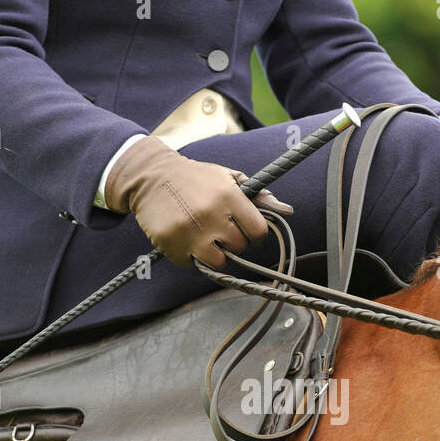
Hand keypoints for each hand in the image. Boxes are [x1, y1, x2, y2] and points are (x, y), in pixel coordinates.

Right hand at [104, 135, 292, 268]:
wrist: (151, 177)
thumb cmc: (197, 178)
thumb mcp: (228, 179)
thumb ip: (259, 197)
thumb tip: (288, 212)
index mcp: (228, 195)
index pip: (258, 231)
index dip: (255, 234)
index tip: (246, 230)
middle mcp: (211, 215)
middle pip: (239, 247)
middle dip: (233, 241)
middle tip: (220, 229)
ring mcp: (190, 232)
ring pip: (219, 261)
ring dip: (215, 252)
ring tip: (205, 236)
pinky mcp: (172, 245)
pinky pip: (194, 264)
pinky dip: (193, 256)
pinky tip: (187, 237)